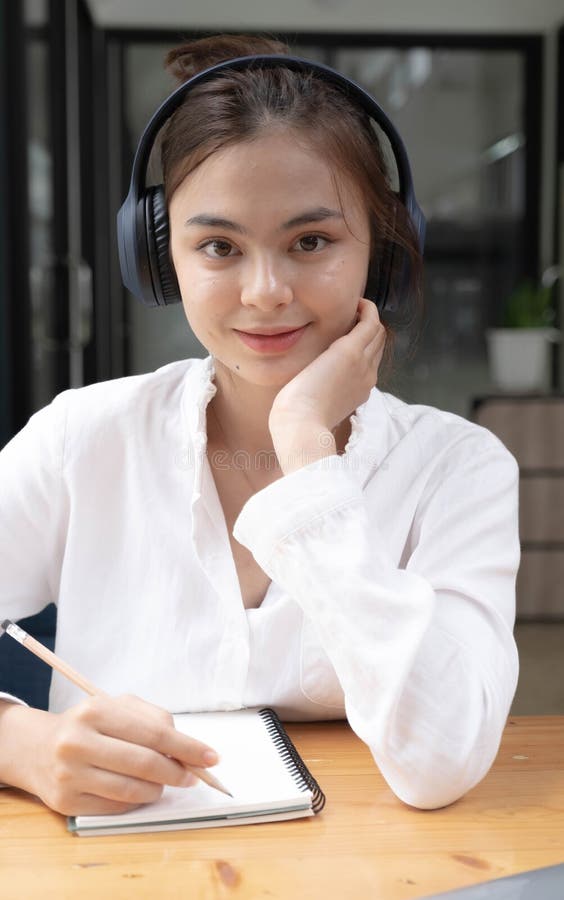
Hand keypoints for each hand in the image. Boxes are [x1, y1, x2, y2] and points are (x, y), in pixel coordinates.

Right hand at [10, 695, 218, 815]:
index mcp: (95, 711)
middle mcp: (78, 742)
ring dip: (158, 789)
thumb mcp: (118, 707)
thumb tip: (188, 750)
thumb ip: (154, 720)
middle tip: (193, 776)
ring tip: (165, 783)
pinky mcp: (66, 802)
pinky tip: (141, 791)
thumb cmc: (89, 725)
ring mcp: (69, 774)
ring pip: (132, 790)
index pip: (154, 733)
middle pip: (145, 763)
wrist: (38, 748)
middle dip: (178, 772)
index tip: (210, 757)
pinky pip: (116, 807)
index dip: (187, 748)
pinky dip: (136, 801)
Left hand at [269, 298, 385, 472]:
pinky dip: (367, 310)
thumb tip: (312, 386)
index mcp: (359, 390)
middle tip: (352, 314)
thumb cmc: (299, 420)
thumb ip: (323, 394)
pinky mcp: (351, 351)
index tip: (348, 333)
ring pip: (378, 332)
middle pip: (378, 344)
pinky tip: (356, 303)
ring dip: (369, 316)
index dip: (363, 345)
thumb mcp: (316, 406)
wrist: (302, 425)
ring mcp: (363, 364)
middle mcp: (367, 377)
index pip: (370, 361)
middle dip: (368, 327)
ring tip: (354, 306)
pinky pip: (371, 322)